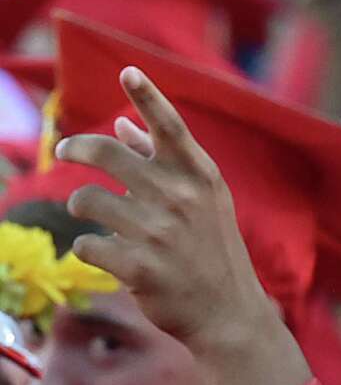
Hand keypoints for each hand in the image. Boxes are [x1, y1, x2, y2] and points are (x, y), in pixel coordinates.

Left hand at [56, 67, 278, 356]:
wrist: (229, 313)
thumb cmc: (212, 251)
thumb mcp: (203, 202)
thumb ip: (163, 162)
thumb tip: (121, 126)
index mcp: (201, 178)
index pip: (171, 127)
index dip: (148, 95)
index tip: (128, 71)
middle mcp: (181, 198)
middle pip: (105, 155)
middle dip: (75, 149)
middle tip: (66, 152)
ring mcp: (160, 233)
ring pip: (86, 199)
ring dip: (80, 206)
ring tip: (91, 214)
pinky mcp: (139, 268)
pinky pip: (86, 244)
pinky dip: (88, 249)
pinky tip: (105, 255)